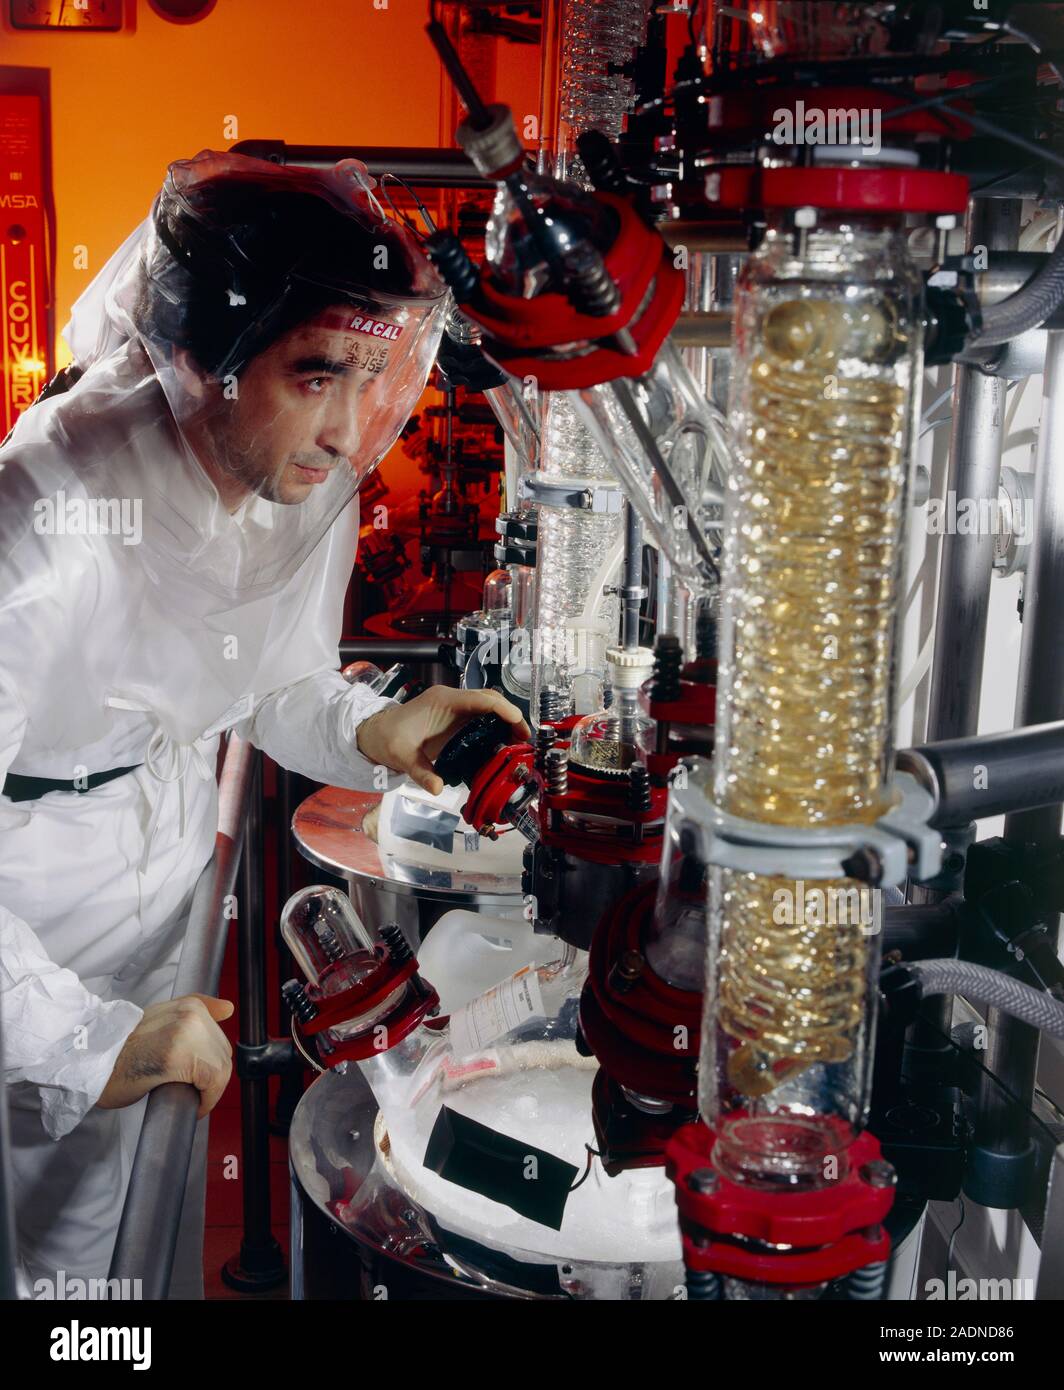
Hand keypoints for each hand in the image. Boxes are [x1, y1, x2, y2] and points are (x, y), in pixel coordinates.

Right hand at [96, 994, 234, 1119]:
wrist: (91, 1061)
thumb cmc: (122, 1050)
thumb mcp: (162, 1019)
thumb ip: (196, 1012)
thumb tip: (229, 1008)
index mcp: (189, 1005)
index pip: (219, 1040)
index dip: (210, 1064)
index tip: (198, 1079)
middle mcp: (190, 1014)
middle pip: (222, 1055)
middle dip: (211, 1078)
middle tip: (189, 1091)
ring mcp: (184, 1034)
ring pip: (220, 1069)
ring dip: (209, 1090)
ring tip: (187, 1097)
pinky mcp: (176, 1057)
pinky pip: (210, 1082)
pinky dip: (206, 1098)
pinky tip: (192, 1104)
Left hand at [356, 687, 529, 795]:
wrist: (374, 733)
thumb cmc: (388, 739)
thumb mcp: (402, 757)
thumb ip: (421, 772)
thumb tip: (437, 789)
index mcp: (444, 702)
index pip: (483, 699)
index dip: (506, 711)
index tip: (520, 728)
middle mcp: (453, 700)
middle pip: (491, 701)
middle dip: (511, 718)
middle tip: (524, 742)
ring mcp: (454, 707)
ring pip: (488, 707)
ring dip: (505, 722)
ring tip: (518, 745)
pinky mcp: (454, 716)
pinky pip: (480, 716)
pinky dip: (494, 726)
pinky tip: (501, 745)